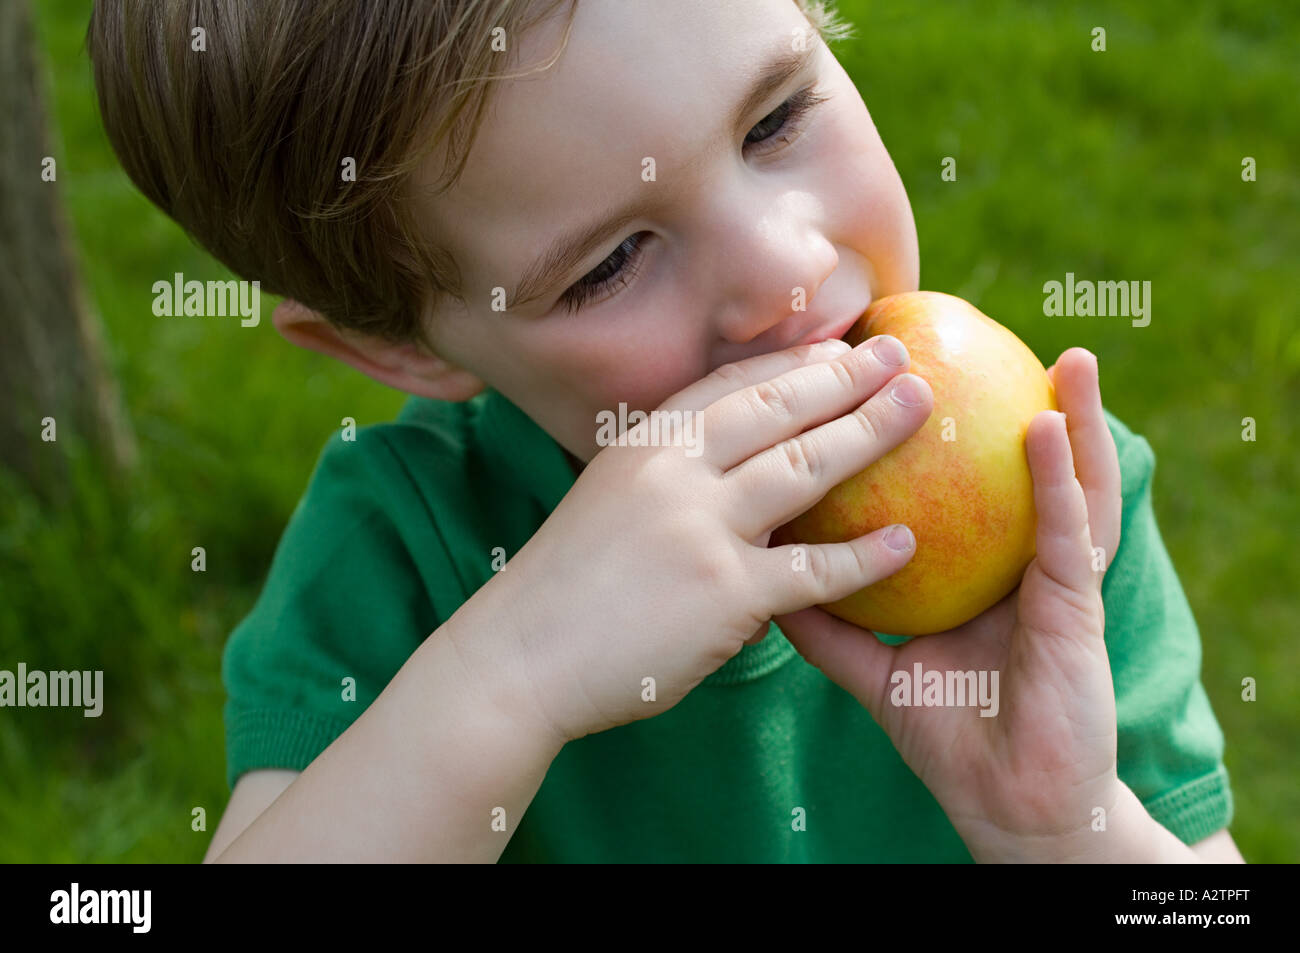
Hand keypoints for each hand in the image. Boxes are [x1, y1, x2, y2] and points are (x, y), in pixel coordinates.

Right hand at [461, 334, 933, 745]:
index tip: (841, 345)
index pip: (732, 384)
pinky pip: (811, 569)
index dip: (793, 361)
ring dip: (871, 431)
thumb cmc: (564, 588)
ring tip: (921, 409)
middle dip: (847, 376)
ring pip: (804, 466)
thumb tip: (742, 481)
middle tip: (901, 358)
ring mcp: (700, 526)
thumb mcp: (607, 502)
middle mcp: (674, 470)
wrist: (519, 657)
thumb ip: (671, 481)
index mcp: (644, 443)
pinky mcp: (723, 591)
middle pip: (778, 408)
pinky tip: (907, 542)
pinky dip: (863, 558)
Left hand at [774, 348, 1127, 860]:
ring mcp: (1055, 583)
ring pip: (1070, 485)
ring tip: (1067, 357)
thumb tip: (764, 580)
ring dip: (1072, 416)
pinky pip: (1068, 533)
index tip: (895, 374)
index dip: (931, 435)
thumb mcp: (876, 670)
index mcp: (978, 572)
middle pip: (1012, 472)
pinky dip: (1060, 478)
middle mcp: (1020, 564)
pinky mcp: (1075, 609)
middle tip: (976, 342)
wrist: (1008, 803)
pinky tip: (1046, 424)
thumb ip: (828, 624)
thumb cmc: (950, 734)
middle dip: (1003, 405)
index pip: (962, 490)